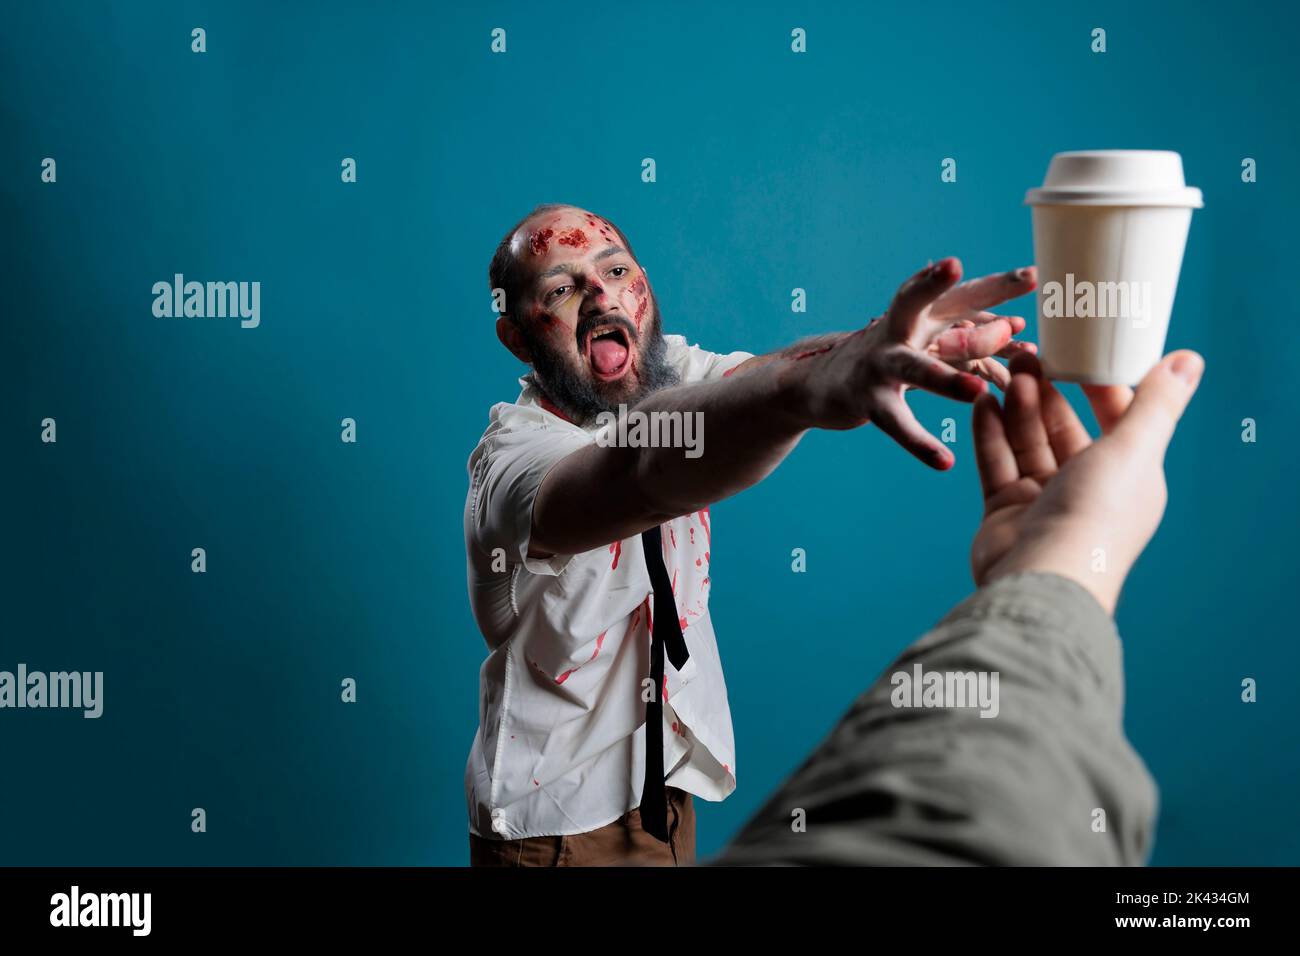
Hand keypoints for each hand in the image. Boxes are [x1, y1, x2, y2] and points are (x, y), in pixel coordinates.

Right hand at [790, 257, 1035, 468]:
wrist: (818, 380)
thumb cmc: (886, 358)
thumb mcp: (925, 342)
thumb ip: (970, 338)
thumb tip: (1020, 332)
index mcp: (923, 315)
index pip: (966, 295)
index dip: (1000, 286)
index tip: (1035, 276)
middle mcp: (903, 330)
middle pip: (943, 306)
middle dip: (980, 293)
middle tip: (1017, 283)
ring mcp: (881, 363)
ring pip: (917, 368)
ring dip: (946, 378)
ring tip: (977, 391)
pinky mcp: (866, 400)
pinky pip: (896, 423)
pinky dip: (918, 443)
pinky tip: (943, 461)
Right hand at [969, 350, 1203, 614]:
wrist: (1043, 575)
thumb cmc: (1096, 514)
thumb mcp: (1135, 448)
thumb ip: (1158, 402)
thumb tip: (1190, 359)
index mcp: (1128, 476)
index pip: (1115, 419)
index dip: (1098, 384)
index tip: (1077, 351)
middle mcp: (1087, 487)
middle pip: (1064, 428)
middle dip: (1047, 390)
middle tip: (1029, 355)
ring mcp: (1043, 500)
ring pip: (1028, 442)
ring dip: (1018, 406)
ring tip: (1006, 373)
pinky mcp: (1005, 510)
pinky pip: (997, 462)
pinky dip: (990, 432)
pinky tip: (982, 403)